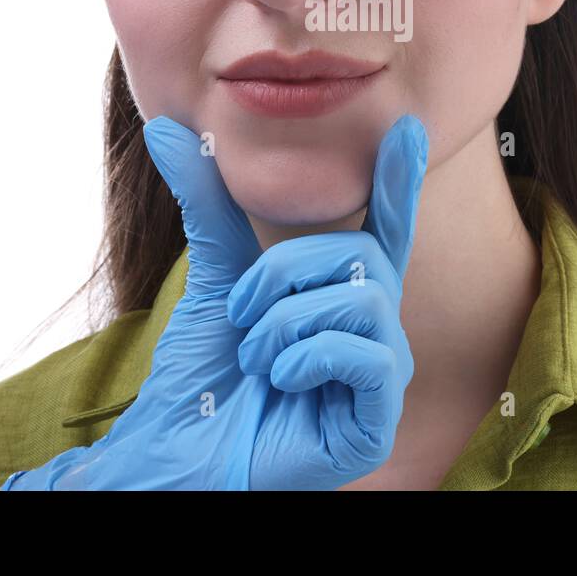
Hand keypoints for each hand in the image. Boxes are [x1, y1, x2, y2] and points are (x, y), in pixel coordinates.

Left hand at [2, 113, 428, 488]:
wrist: (184, 445)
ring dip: (287, 322)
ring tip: (257, 357)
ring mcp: (380, 376)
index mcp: (344, 295)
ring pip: (365, 299)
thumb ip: (205, 202)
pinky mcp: (377, 419)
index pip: (387, 229)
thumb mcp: (216, 274)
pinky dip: (307, 358)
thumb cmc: (207, 372)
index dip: (399, 183)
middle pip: (360, 254)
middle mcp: (373, 330)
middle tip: (244, 316)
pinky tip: (279, 381)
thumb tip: (170, 131)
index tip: (406, 130)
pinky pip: (366, 354)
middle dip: (284, 274)